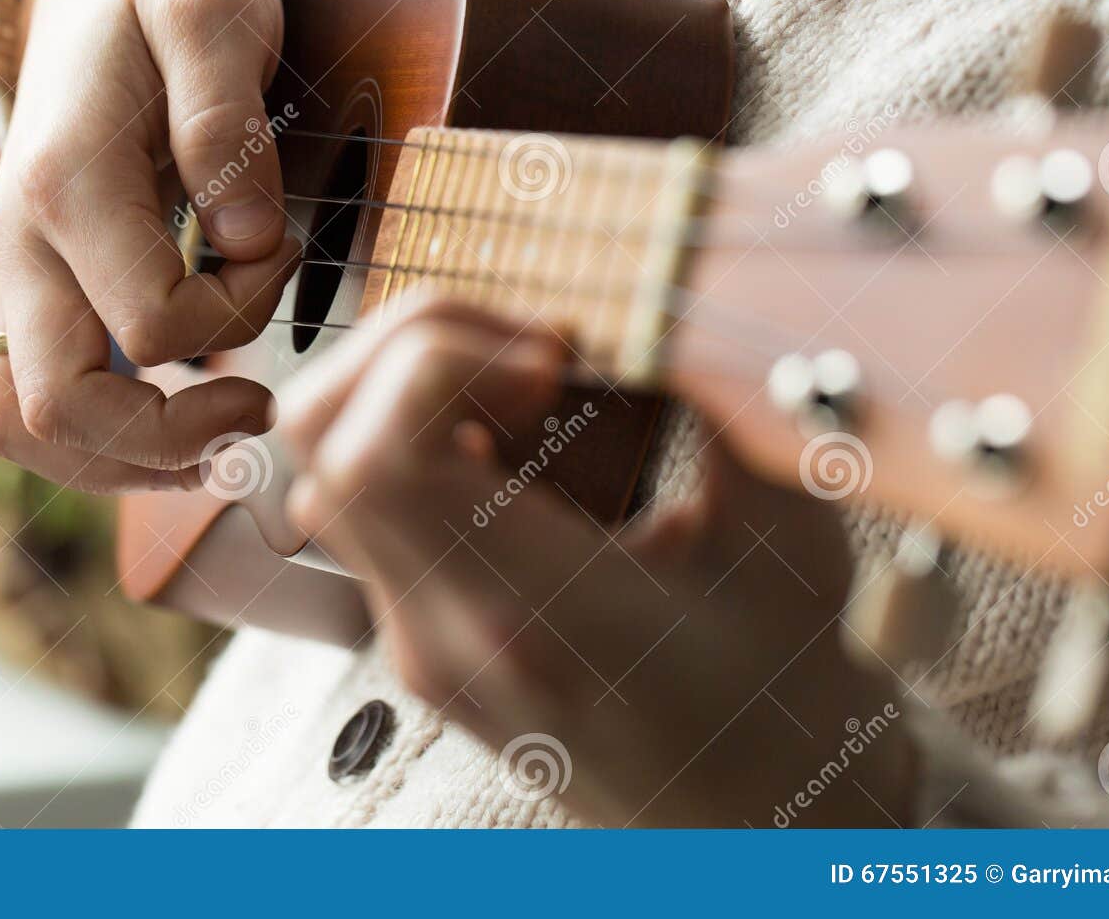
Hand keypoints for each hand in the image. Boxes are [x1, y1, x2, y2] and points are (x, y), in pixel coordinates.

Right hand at [0, 0, 299, 490]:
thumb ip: (223, 109)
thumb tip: (243, 231)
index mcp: (65, 182)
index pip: (150, 328)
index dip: (239, 314)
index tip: (280, 250)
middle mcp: (16, 243)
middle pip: (56, 411)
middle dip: (169, 441)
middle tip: (258, 412)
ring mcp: (11, 273)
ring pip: (17, 425)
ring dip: (118, 462)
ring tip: (214, 438)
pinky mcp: (26, 290)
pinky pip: (23, 401)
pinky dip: (95, 437)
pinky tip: (174, 415)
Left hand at [280, 296, 916, 826]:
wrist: (746, 815)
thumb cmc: (779, 689)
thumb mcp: (788, 535)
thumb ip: (715, 405)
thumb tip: (652, 294)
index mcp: (532, 616)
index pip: (377, 456)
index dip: (437, 364)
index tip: (549, 361)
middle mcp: (443, 630)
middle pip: (320, 441)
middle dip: (412, 347)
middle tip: (533, 352)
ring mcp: (415, 633)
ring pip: (324, 465)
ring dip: (407, 385)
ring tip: (529, 386)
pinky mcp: (416, 623)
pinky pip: (367, 498)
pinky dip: (421, 431)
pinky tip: (523, 436)